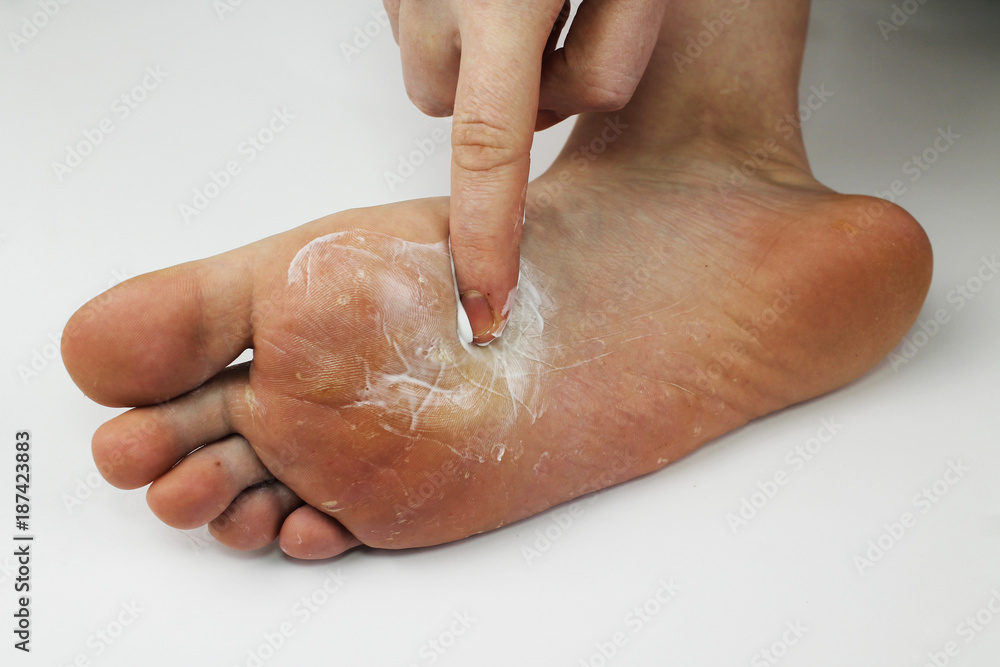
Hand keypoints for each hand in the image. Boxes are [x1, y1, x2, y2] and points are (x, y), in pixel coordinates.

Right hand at [385, 0, 665, 343]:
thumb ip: (605, 64)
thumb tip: (558, 110)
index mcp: (501, 4)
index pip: (487, 153)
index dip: (485, 243)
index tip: (484, 309)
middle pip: (459, 118)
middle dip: (509, 108)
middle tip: (563, 34)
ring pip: (437, 75)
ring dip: (481, 66)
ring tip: (531, 0)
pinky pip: (421, 27)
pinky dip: (457, 24)